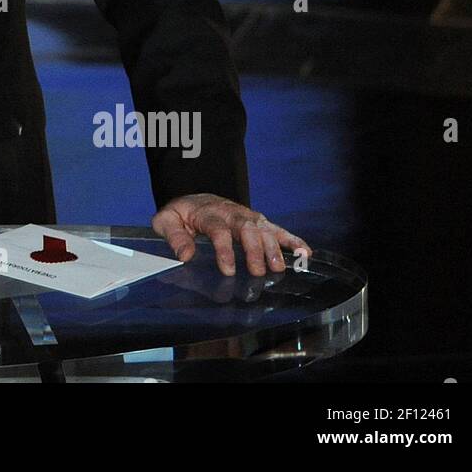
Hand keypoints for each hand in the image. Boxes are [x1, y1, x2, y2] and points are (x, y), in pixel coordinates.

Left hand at [152, 193, 311, 276]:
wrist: (195, 198)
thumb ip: (174, 236)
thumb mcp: (167, 221)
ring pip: (264, 228)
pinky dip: (292, 240)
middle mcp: (232, 213)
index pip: (219, 229)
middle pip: (246, 228)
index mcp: (208, 212)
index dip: (225, 249)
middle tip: (258, 272)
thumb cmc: (181, 214)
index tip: (228, 270)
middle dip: (254, 249)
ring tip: (279, 268)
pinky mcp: (259, 222)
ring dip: (273, 248)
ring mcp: (248, 216)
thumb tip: (185, 256)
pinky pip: (278, 229)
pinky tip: (305, 252)